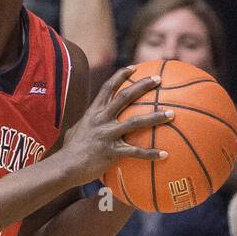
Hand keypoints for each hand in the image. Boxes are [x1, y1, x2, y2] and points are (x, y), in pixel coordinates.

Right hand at [60, 65, 169, 187]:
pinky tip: (164, 154)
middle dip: (142, 86)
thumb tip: (86, 121)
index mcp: (93, 113)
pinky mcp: (112, 152)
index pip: (107, 88)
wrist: (64, 167)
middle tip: (159, 79)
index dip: (121, 76)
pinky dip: (151, 153)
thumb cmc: (70, 151)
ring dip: (155, 117)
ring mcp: (107, 135)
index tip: (134, 68)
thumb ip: (85, 123)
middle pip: (125, 97)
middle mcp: (101, 119)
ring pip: (135, 122)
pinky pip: (135, 152)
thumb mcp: (75, 130)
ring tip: (172, 114)